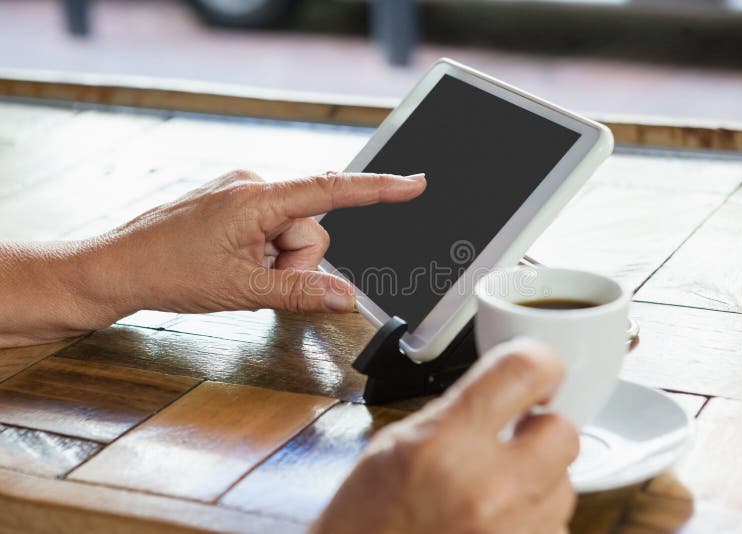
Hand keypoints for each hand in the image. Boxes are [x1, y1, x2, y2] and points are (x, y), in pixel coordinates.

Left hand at [86, 170, 425, 318]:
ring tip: (239, 272)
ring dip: (277, 261)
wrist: (118, 268)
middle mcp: (253, 186)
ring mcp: (243, 194)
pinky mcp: (235, 205)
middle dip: (295, 261)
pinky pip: (273, 230)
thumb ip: (303, 291)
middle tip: (255, 278)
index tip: (413, 183)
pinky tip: (234, 262)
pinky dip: (266, 253)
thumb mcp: (243, 288)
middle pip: (312, 229)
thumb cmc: (168, 271)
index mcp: (257, 197)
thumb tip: (348, 297)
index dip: (378, 188)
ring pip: (293, 234)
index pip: (331, 190)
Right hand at [313, 340, 578, 533]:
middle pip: (563, 432)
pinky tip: (497, 522)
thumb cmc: (367, 519)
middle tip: (515, 439)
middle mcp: (487, 489)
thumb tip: (508, 388)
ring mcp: (512, 533)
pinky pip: (557, 528)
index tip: (538, 372)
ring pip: (566, 486)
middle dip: (542, 430)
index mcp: (445, 443)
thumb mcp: (398, 443)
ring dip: (539, 482)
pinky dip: (533, 522)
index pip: (524, 371)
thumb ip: (458, 411)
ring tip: (493, 492)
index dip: (538, 362)